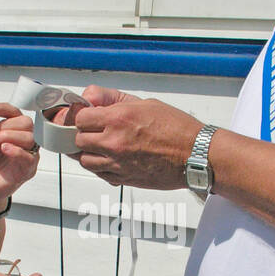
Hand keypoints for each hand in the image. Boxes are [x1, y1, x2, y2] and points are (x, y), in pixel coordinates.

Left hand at [0, 102, 40, 206]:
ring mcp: (28, 153)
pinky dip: (16, 151)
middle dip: (6, 126)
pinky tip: (5, 149)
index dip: (0, 108)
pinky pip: (29, 157)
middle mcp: (23, 138)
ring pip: (30, 137)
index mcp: (13, 128)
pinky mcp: (28, 168)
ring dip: (10, 136)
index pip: (13, 111)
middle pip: (25, 122)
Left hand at [73, 96, 202, 188]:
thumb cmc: (176, 129)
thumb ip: (113, 99)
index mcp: (118, 119)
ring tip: (101, 147)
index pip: (80, 118)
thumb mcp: (144, 103)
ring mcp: (118, 163)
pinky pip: (100, 174)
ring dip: (89, 153)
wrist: (196, 155)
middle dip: (84, 134)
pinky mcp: (124, 178)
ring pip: (85, 160)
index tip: (88, 118)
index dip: (83, 117)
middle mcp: (114, 142)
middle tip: (94, 132)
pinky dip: (101, 167)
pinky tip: (111, 160)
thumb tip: (90, 97)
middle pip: (78, 140)